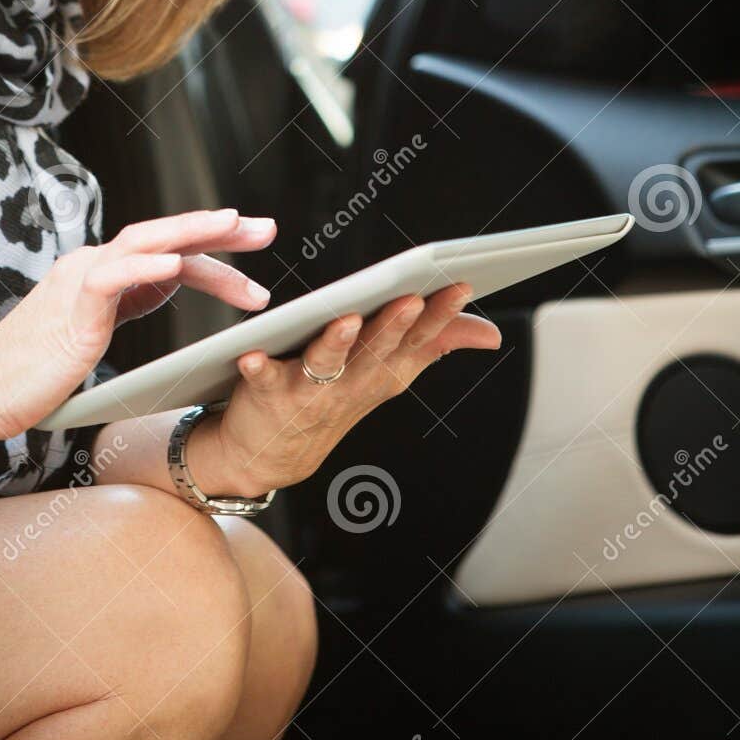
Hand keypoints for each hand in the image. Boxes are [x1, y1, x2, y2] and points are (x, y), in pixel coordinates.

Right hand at [0, 207, 277, 440]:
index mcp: (103, 275)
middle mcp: (93, 266)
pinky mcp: (70, 310)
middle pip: (165, 236)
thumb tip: (168, 281)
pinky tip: (177, 264)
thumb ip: (127, 302)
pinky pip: (110, 278)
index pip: (168, 253)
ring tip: (236, 225)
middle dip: (219, 229)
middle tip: (268, 228)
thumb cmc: (33, 372)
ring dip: (193, 232)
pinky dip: (145, 266)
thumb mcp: (94, 331)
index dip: (214, 252)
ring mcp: (80, 283)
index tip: (255, 254)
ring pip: (144, 241)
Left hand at [187, 283, 502, 497]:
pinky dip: (258, 368)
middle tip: (412, 298)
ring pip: (328, 363)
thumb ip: (435, 344)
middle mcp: (352, 384)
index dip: (441, 315)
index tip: (461, 284)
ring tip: (346, 321)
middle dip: (396, 325)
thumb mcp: (389, 373)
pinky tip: (250, 355)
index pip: (418, 340)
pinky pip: (263, 379)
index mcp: (382, 373)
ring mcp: (311, 392)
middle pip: (378, 350)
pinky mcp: (267, 394)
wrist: (271, 454)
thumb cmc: (332, 399)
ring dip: (337, 343)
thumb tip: (490, 333)